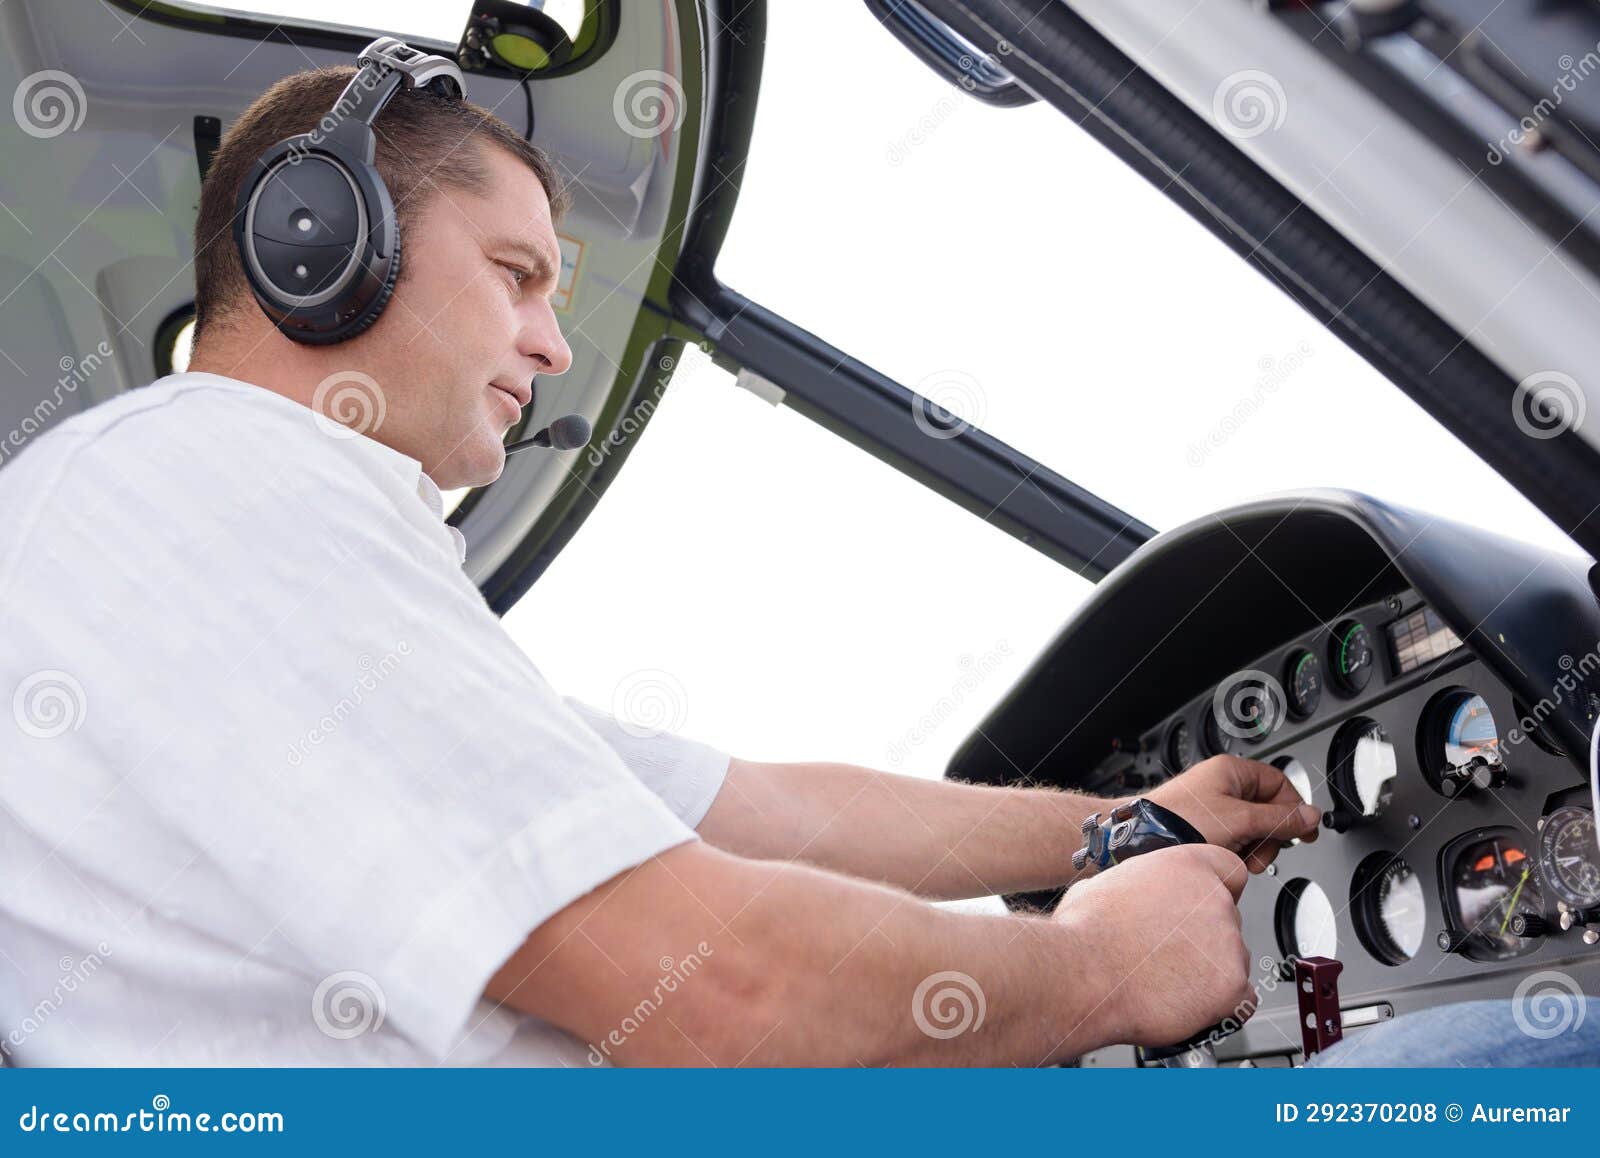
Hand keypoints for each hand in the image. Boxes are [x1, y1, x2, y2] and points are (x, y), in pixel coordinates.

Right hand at [1054, 843, 1254, 1047]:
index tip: (1205, 907)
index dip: (1217, 891)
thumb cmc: (1085, 933)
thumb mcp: (1104, 885)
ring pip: (1233, 959)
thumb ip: (1136, 887)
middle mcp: (1214, 900)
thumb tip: (1128, 897)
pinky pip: (1241, 999)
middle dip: (1204, 938)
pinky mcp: (1231, 986)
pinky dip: (1220, 1004)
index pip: (1230, 871)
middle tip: (1170, 953)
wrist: (1082, 975)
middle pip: (1228, 919)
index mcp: (1187, 867)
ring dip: (1209, 971)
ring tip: (1167, 981)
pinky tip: (1186, 1001)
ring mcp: (1227, 944)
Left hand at [1146, 754, 1319, 872]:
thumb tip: (1310, 817)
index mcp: (1232, 771)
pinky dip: (1234, 853)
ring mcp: (1212, 808)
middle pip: (1268, 811)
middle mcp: (1222, 785)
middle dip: (1268, 836)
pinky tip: (1223, 859)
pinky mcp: (1203, 828)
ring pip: (1251, 830)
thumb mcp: (1239, 821)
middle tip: (1259, 849)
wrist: (1136, 842)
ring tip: (1236, 856)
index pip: (1280, 783)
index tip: (1305, 831)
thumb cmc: (1175, 821)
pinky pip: (1233, 840)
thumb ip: (1278, 820)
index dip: (1294, 808)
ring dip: (1251, 848)